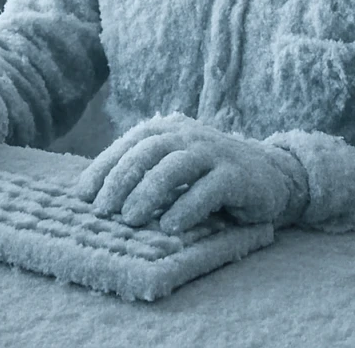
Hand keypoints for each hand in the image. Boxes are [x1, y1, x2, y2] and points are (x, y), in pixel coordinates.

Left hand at [75, 113, 306, 233]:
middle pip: (147, 152)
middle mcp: (188, 134)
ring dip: (148, 193)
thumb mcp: (175, 166)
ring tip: (128, 219)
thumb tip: (98, 195)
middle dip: (120, 181)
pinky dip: (186, 206)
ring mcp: (214, 152)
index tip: (83, 195)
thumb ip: (146, 170)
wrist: (271, 174)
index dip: (104, 167)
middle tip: (102, 211)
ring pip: (174, 167)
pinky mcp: (237, 176)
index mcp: (168, 129)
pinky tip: (169, 226)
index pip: (130, 143)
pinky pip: (208, 189)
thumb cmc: (210, 175)